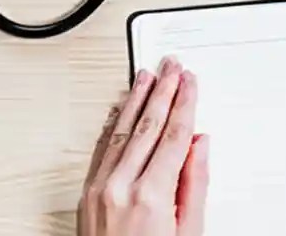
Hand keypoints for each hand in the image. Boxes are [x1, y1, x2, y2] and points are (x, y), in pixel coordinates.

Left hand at [80, 57, 209, 235]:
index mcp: (151, 195)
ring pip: (121, 130)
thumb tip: (199, 145)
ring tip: (146, 75)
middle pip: (148, 126)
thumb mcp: (188, 232)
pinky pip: (101, 148)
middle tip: (172, 66)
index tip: (191, 82)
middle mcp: (120, 187)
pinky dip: (112, 123)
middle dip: (163, 91)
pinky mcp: (86, 194)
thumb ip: (193, 184)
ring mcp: (99, 189)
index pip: (174, 135)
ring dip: (136, 99)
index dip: (185, 103)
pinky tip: (121, 107)